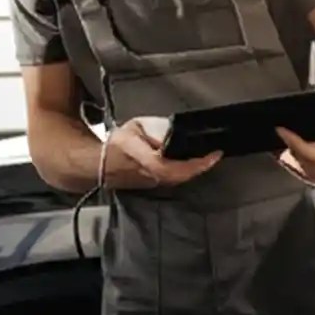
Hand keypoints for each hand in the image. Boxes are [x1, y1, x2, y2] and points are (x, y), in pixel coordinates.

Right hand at [103, 117, 221, 188]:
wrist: (100, 165)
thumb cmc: (117, 144)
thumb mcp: (135, 128)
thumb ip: (154, 131)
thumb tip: (173, 136)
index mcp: (141, 157)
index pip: (168, 165)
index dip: (192, 163)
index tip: (211, 153)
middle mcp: (150, 174)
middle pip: (180, 176)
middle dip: (200, 167)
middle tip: (214, 154)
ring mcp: (153, 183)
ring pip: (180, 180)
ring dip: (196, 170)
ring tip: (208, 158)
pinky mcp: (155, 186)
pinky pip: (176, 181)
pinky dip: (188, 173)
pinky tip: (196, 165)